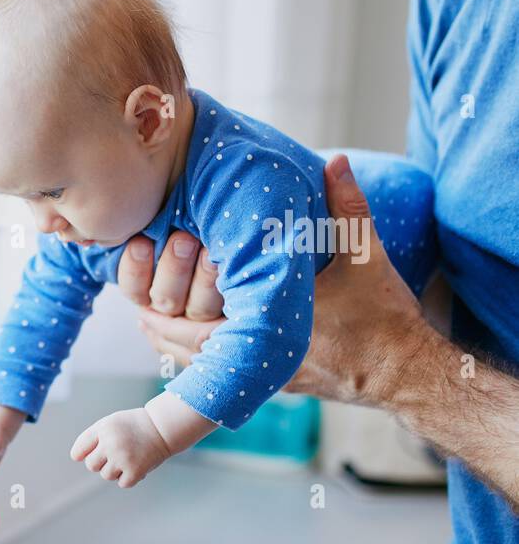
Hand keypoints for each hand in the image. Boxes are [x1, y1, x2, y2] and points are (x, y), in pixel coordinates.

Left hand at [69, 407, 172, 488]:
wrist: (162, 427)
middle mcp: (110, 444)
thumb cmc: (133, 426)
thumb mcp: (110, 423)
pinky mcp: (135, 471)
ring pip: (106, 476)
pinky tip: (136, 464)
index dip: (83, 455)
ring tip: (128, 457)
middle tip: (115, 454)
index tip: (91, 454)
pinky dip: (129, 477)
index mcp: (102, 429)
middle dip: (101, 462)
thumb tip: (77, 458)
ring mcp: (123, 458)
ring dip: (115, 470)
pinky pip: (122, 483)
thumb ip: (92, 437)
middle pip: (91, 466)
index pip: (78, 451)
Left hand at [121, 154, 423, 406]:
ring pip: (207, 365)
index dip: (168, 310)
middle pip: (192, 349)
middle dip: (164, 327)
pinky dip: (205, 358)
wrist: (405, 370)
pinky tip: (188, 342)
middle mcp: (262, 355)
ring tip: (151, 322)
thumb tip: (334, 161)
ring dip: (178, 344)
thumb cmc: (384, 314)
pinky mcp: (277, 382)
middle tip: (137, 310)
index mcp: (272, 322)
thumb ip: (347, 207)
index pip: (201, 325)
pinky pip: (228, 373)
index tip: (144, 299)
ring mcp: (267, 373)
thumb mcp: (365, 254)